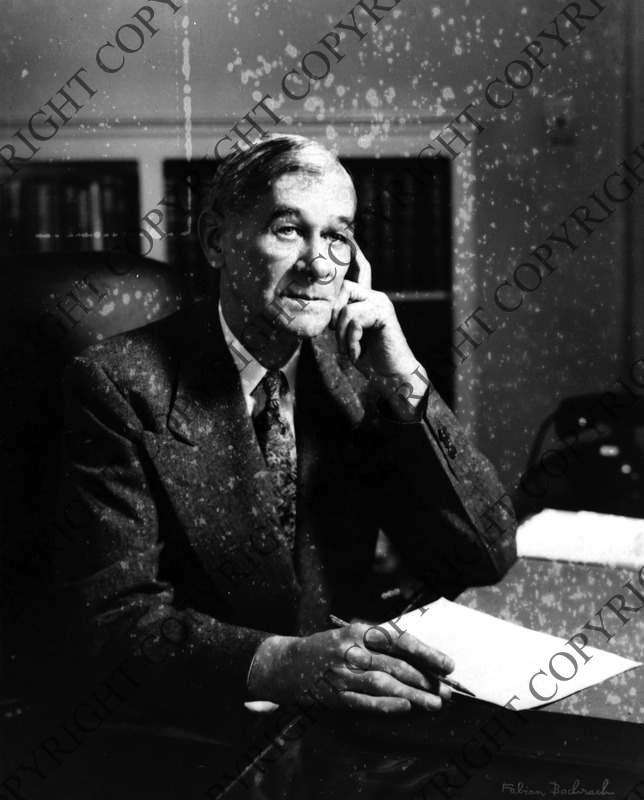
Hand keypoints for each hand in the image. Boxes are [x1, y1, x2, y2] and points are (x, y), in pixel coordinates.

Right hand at [248, 622, 453, 713]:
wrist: (287, 663)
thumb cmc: (328, 648)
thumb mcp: (352, 635)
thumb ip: (381, 644)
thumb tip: (420, 658)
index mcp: (359, 630)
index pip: (399, 640)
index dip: (426, 653)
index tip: (447, 664)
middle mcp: (352, 649)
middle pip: (396, 664)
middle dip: (426, 679)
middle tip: (447, 690)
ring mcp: (343, 673)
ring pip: (385, 684)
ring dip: (413, 695)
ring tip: (434, 703)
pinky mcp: (335, 695)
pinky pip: (365, 701)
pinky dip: (386, 705)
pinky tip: (404, 708)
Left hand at [330, 243, 428, 416]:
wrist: (392, 376)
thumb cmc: (370, 358)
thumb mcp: (348, 336)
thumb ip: (339, 320)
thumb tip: (322, 310)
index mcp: (366, 300)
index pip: (359, 271)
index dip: (354, 254)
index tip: (348, 236)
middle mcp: (374, 296)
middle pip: (342, 289)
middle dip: (333, 315)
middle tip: (337, 336)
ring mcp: (380, 302)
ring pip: (345, 308)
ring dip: (341, 335)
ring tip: (349, 350)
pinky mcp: (383, 313)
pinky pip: (353, 318)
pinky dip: (350, 340)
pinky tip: (357, 353)